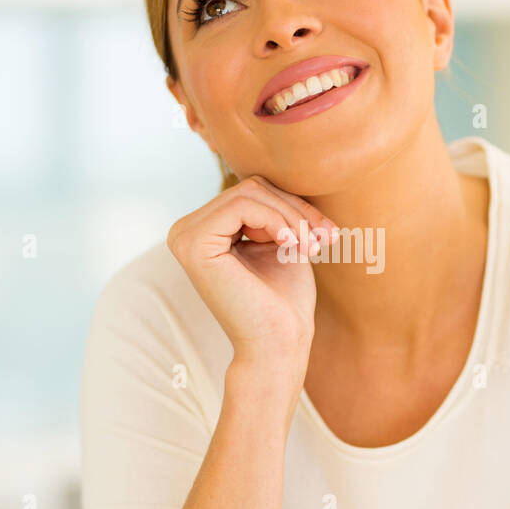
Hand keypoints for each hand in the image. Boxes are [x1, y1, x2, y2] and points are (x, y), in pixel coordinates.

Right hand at [167, 175, 337, 369]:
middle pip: (250, 187)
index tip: (325, 232)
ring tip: (310, 246)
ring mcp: (183, 236)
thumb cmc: (283, 300)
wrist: (279, 344)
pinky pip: (242, 205)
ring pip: (249, 192)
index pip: (250, 191)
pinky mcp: (192, 244)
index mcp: (203, 230)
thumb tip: (290, 164)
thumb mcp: (283, 239)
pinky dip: (276, 221)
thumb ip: (276, 206)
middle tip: (324, 238)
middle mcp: (185, 231)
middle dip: (295, 210)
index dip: (292, 205)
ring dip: (291, 217)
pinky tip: (289, 246)